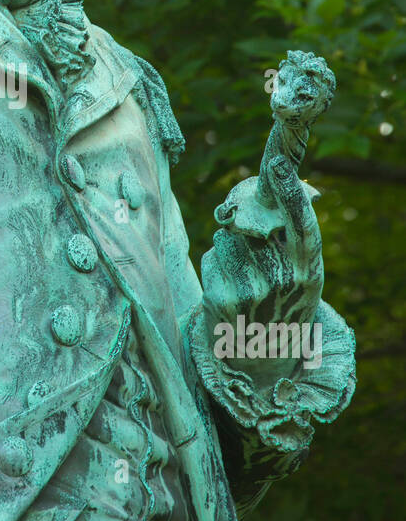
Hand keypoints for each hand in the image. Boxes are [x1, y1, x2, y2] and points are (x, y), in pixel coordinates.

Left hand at [200, 152, 323, 379]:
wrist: (263, 357)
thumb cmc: (285, 301)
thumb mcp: (304, 273)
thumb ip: (296, 235)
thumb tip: (282, 185)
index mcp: (308, 267)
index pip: (300, 222)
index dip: (288, 190)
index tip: (276, 163)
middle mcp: (282, 278)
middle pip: (251, 223)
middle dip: (245, 223)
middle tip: (251, 241)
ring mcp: (250, 289)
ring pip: (227, 237)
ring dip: (230, 247)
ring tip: (244, 274)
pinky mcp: (220, 297)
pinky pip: (212, 256)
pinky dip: (217, 266)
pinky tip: (230, 289)